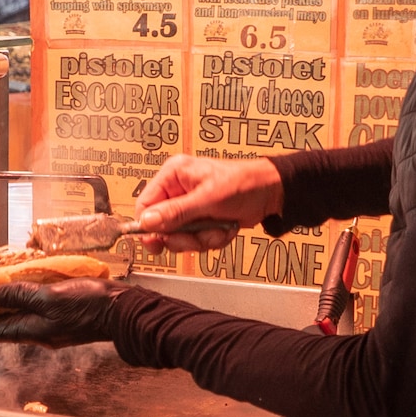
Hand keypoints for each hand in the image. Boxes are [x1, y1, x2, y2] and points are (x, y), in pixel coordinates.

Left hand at [0, 280, 125, 347]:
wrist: (123, 309)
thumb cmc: (89, 305)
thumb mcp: (49, 297)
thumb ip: (20, 295)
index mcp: (33, 331)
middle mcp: (40, 332)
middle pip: (5, 324)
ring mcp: (53, 325)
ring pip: (20, 316)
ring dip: (4, 305)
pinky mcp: (64, 315)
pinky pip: (36, 308)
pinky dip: (23, 298)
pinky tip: (23, 286)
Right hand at [130, 155, 283, 252]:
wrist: (270, 194)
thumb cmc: (244, 184)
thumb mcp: (207, 199)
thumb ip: (175, 212)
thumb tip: (147, 222)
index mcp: (173, 174)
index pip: (145, 204)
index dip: (149, 226)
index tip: (158, 241)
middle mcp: (177, 190)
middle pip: (161, 226)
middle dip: (184, 236)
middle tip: (199, 235)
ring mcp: (188, 207)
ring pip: (179, 237)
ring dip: (201, 239)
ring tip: (218, 228)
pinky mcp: (199, 220)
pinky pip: (195, 240)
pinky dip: (211, 239)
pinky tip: (223, 229)